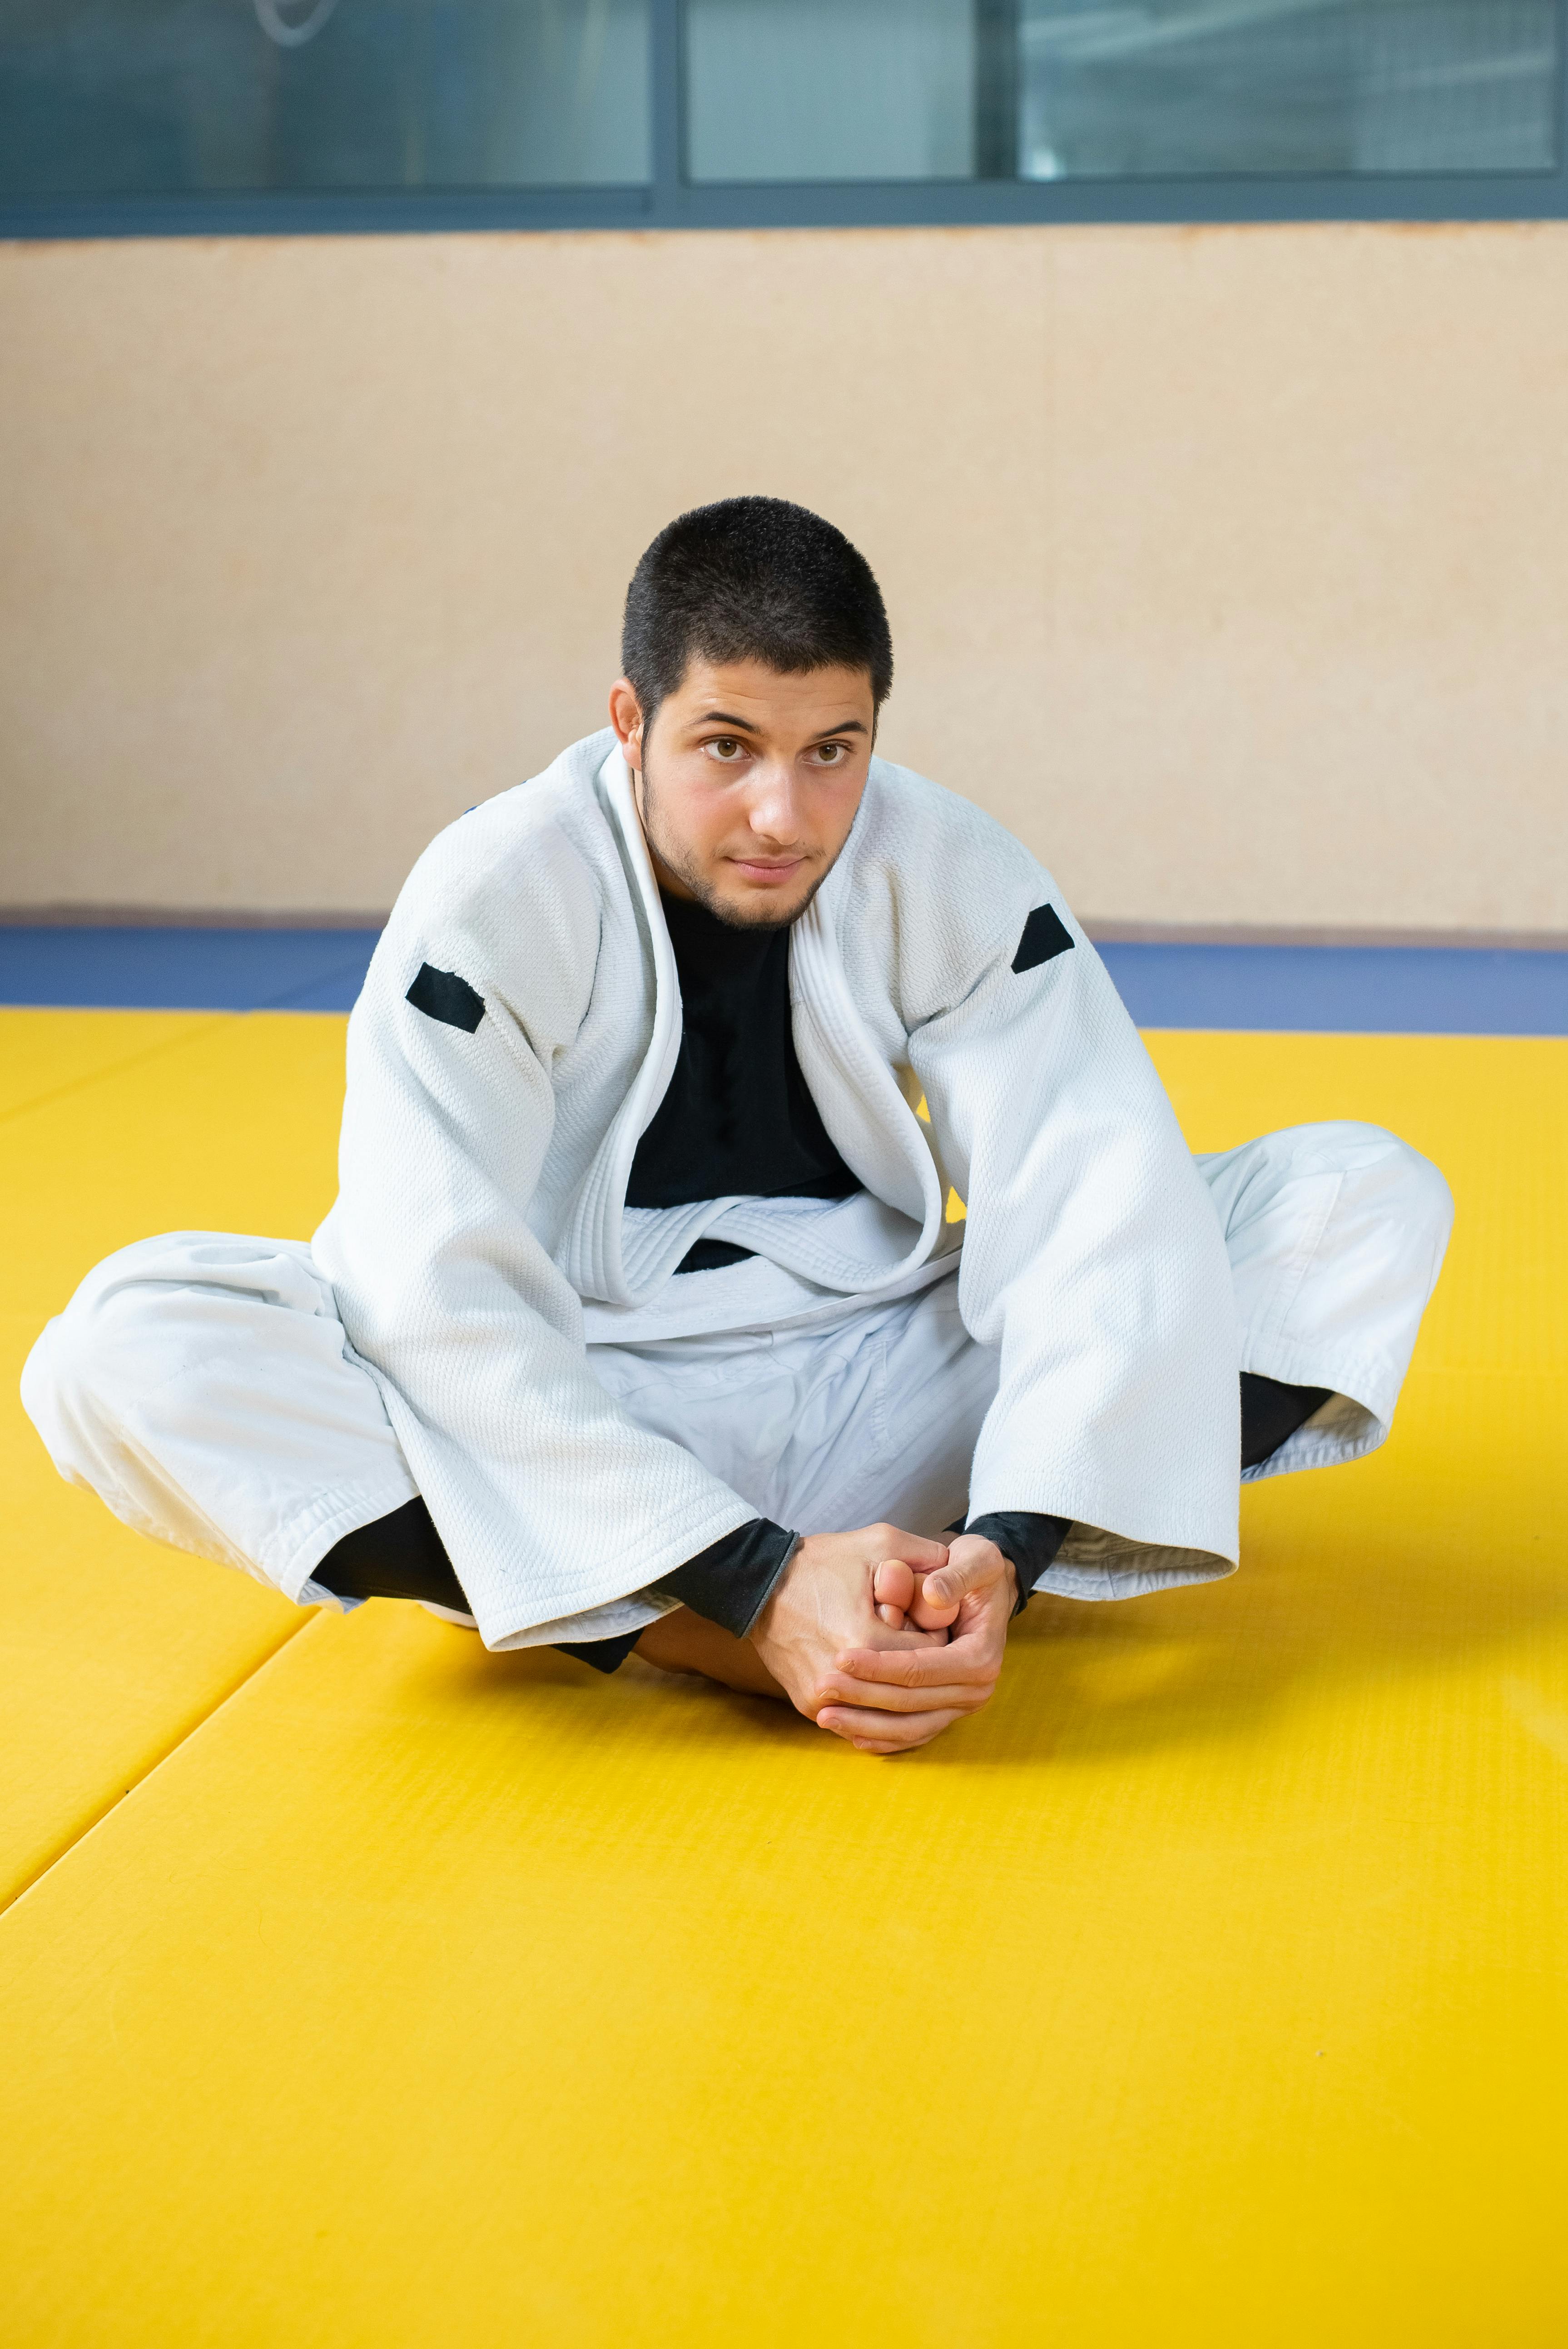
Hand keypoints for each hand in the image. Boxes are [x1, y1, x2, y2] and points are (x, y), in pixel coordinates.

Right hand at [749, 1523, 951, 1726]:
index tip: (929, 1621)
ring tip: (900, 1662)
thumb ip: (928, 1559)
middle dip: (920, 1668)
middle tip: (918, 1640)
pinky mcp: (809, 1707)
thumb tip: (961, 1580)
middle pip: (909, 1689)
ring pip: (885, 1711)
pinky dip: (873, 1704)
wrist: (757, 1585)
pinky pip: (856, 1716)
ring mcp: (822, 1700)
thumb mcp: (879, 1543)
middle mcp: (842, 1681)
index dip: (935, 1638)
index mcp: (865, 1641)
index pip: (929, 1657)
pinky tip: (882, 1684)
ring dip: (899, 1691)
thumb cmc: (819, 1561)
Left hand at [814, 1534, 1016, 1755]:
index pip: (922, 1668)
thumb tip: (933, 1594)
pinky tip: (848, 1732)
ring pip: (909, 1727)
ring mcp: (959, 1706)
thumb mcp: (975, 1560)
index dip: (880, 1665)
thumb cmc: (977, 1571)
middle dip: (864, 1697)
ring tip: (823, 1715)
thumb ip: (956, 1575)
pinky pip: (911, 1733)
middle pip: (911, 1702)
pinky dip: (881, 1737)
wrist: (986, 1588)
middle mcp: (975, 1689)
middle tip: (821, 1686)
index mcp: (980, 1657)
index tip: (840, 1656)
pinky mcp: (945, 1712)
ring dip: (866, 1725)